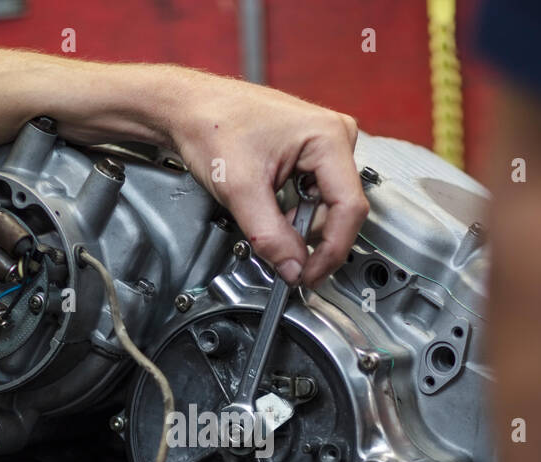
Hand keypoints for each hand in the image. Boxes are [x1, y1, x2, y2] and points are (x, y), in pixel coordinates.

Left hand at [167, 72, 368, 286]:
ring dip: (303, 226)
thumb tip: (294, 268)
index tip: (309, 274)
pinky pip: (318, 194)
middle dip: (312, 239)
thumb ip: (270, 236)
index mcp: (328, 136)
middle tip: (285, 257)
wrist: (191, 108)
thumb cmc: (212, 125)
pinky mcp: (314, 152)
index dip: (331, 249)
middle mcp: (336, 136)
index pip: (349, 208)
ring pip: (330, 205)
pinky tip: (278, 212)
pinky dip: (298, 213)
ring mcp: (326, 143)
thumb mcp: (241, 190)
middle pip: (341, 209)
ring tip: (273, 226)